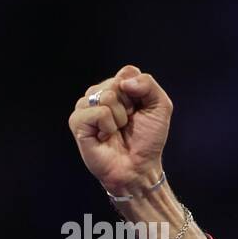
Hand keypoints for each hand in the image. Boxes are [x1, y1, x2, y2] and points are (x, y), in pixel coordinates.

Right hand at [67, 64, 172, 195]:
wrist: (139, 167)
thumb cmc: (148, 140)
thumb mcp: (160, 107)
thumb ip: (149, 85)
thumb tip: (124, 83)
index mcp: (117, 87)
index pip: (128, 71)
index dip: (140, 92)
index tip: (140, 110)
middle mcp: (98, 93)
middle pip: (117, 83)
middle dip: (130, 106)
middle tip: (128, 124)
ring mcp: (85, 106)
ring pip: (106, 96)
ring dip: (120, 118)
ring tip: (117, 131)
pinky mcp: (77, 121)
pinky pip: (97, 112)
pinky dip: (108, 126)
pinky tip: (105, 136)